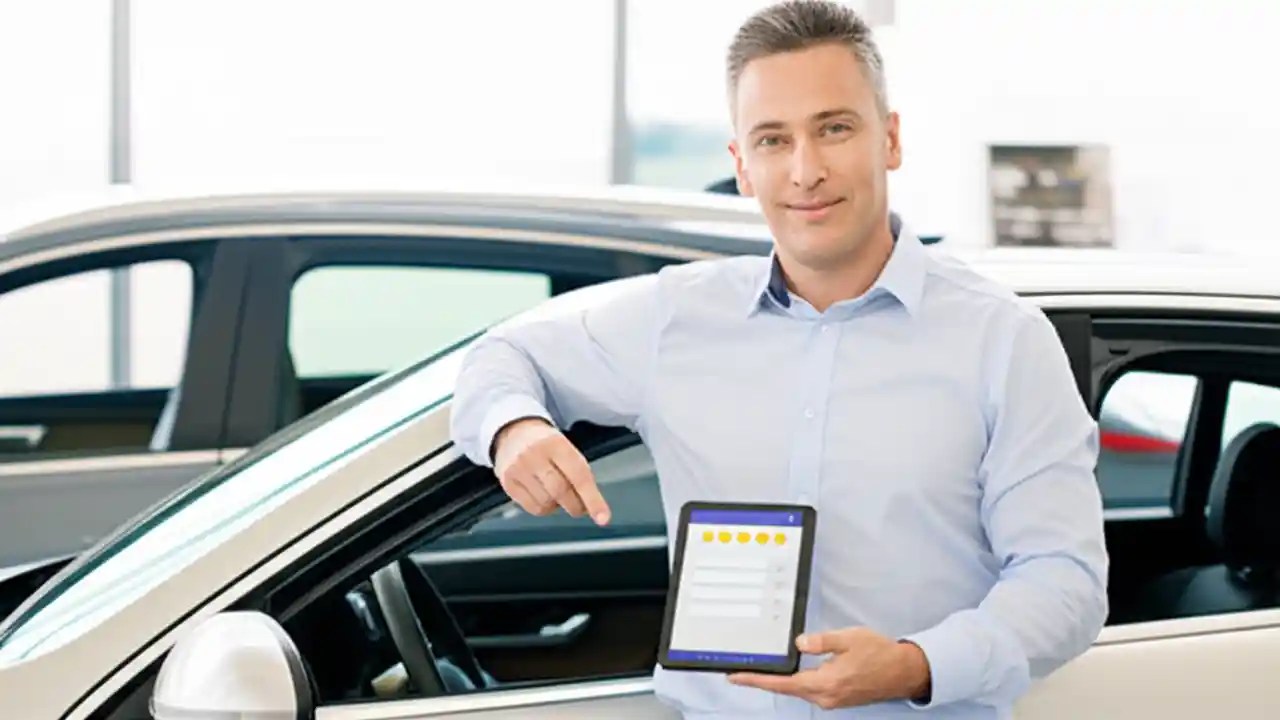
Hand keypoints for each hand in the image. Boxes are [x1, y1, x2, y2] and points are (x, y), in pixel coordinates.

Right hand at [492, 418, 610, 524]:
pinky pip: (533, 508)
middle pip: (561, 492)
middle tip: (581, 507)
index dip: (593, 500)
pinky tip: (543, 496)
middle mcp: (534, 455)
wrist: (513, 432)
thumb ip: (579, 474)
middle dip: (576, 506)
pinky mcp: (508, 483)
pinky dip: (544, 508)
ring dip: (558, 506)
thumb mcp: (565, 449)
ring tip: (556, 493)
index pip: (579, 475)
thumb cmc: (546, 445)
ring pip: (547, 503)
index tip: (603, 518)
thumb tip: (594, 508)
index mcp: (556, 444)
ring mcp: (518, 469)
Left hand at [728, 628, 930, 709]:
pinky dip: (797, 682)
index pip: (783, 684)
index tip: (736, 678)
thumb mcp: (848, 638)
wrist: (904, 672)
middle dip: (764, 681)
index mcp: (826, 683)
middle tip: (742, 672)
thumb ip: (820, 641)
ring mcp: (832, 700)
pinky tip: (791, 675)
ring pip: (799, 690)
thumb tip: (798, 644)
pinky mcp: (837, 698)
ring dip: (781, 682)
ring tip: (762, 672)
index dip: (757, 681)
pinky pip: (811, 690)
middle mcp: (826, 697)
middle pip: (787, 689)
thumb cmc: (880, 654)